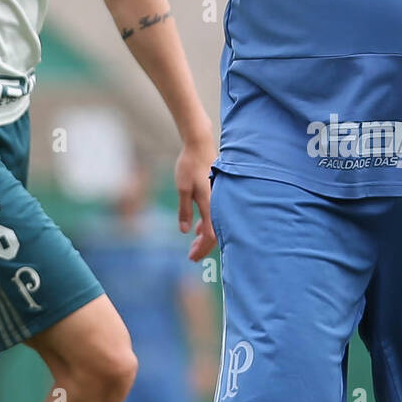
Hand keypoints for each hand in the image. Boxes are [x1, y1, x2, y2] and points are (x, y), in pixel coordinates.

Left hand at [175, 138, 216, 260]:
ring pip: (216, 224)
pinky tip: (197, 227)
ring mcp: (220, 198)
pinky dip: (207, 224)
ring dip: (205, 236)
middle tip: (192, 256)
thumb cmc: (189, 165)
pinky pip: (216, 214)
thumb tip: (185, 231)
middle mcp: (218, 202)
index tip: (192, 257)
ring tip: (193, 245)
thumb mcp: (182, 188)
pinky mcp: (218, 193)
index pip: (209, 234)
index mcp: (210, 203)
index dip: (202, 248)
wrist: (199, 144)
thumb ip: (184, 210)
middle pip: (215, 233)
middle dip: (204, 246)